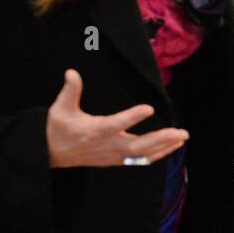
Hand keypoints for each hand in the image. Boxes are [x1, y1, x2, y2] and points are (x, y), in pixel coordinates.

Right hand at [46, 69, 187, 167]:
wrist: (51, 153)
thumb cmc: (58, 128)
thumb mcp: (61, 108)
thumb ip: (70, 91)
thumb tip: (71, 72)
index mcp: (95, 130)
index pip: (117, 123)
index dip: (132, 117)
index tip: (148, 108)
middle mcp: (107, 144)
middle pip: (138, 145)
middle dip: (160, 139)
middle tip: (179, 132)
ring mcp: (113, 154)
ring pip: (142, 154)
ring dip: (164, 147)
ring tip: (182, 137)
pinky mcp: (116, 160)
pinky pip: (140, 159)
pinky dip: (157, 154)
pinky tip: (170, 147)